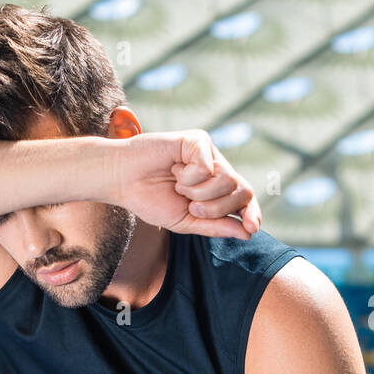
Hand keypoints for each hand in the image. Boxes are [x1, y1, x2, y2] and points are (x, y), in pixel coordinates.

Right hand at [115, 130, 261, 239]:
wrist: (122, 180)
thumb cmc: (150, 199)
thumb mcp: (185, 221)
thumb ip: (215, 226)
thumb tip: (247, 233)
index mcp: (215, 189)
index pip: (244, 199)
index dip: (251, 213)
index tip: (252, 229)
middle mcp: (217, 168)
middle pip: (241, 191)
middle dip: (217, 208)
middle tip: (193, 207)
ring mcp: (210, 153)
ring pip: (227, 179)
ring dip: (199, 192)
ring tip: (178, 185)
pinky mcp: (199, 140)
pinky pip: (208, 166)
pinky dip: (188, 176)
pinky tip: (174, 169)